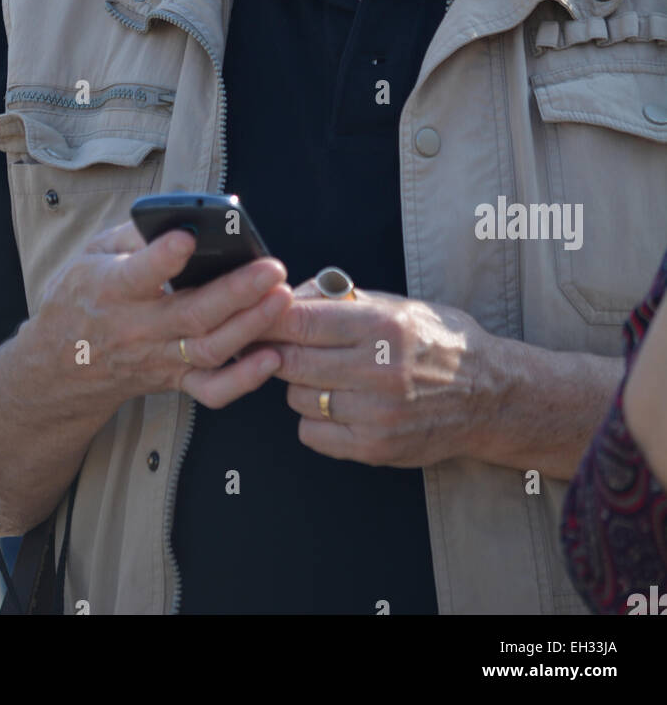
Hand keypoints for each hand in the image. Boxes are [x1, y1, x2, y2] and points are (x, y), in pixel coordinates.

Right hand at [35, 222, 292, 412]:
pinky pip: (212, 389)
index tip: (188, 238)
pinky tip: (273, 357)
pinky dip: (244, 380)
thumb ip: (136, 234)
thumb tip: (185, 215)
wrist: (60, 365)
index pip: (138, 274)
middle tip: (272, 268)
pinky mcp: (175, 378)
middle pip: (191, 314)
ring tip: (281, 298)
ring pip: (209, 349)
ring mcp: (159, 357)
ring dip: (250, 327)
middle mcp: (137, 327)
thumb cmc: (83, 296)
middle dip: (236, 291)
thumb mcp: (93, 253)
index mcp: (112, 289)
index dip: (163, 257)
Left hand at [256, 277, 494, 466]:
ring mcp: (376, 413)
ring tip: (320, 375)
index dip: (268, 319)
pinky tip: (333, 405)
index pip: (301, 321)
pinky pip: (313, 433)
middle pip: (291, 361)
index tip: (254, 316)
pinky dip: (312, 419)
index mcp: (382, 326)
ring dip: (297, 385)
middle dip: (274, 351)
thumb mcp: (400, 306)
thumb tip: (290, 296)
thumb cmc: (440, 342)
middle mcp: (378, 369)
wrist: (490, 396)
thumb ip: (346, 300)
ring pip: (297, 398)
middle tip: (272, 345)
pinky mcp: (375, 447)